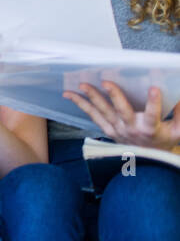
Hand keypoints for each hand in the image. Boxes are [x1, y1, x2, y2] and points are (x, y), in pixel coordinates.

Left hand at [63, 81, 179, 150]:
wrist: (150, 159)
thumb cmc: (165, 140)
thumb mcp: (179, 131)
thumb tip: (179, 98)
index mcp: (151, 129)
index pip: (154, 114)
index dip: (154, 102)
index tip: (154, 88)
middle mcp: (132, 129)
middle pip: (122, 111)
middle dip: (114, 96)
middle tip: (106, 82)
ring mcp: (117, 130)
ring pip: (102, 112)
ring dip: (91, 98)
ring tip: (81, 85)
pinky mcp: (108, 129)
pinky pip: (93, 116)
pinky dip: (82, 105)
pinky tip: (71, 95)